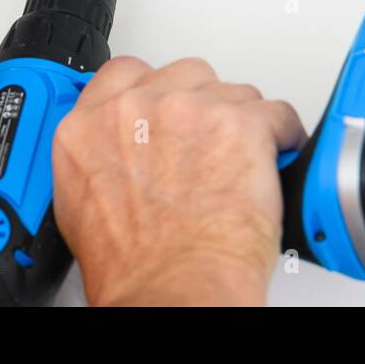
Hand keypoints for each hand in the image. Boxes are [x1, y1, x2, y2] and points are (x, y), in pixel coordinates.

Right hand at [52, 56, 306, 305]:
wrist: (173, 289)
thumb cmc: (134, 268)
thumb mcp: (81, 203)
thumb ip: (100, 157)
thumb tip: (123, 155)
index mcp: (89, 126)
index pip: (123, 73)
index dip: (154, 89)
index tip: (167, 103)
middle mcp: (137, 108)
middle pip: (183, 75)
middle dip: (200, 105)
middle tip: (207, 143)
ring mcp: (191, 111)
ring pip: (232, 91)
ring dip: (240, 121)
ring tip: (242, 160)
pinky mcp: (241, 124)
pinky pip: (278, 113)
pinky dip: (283, 134)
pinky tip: (277, 155)